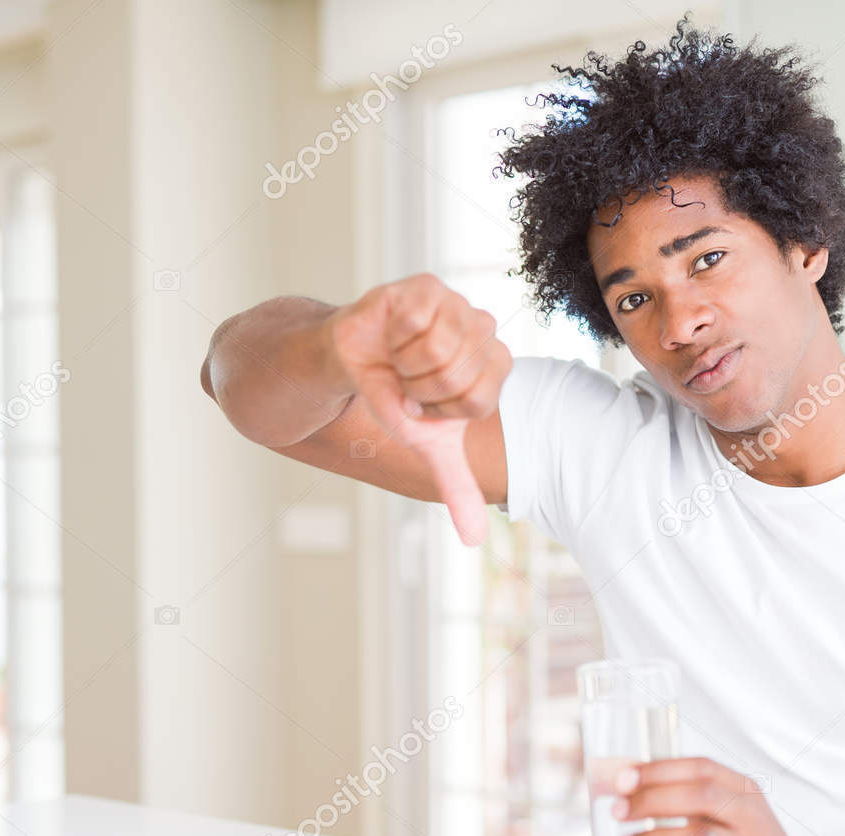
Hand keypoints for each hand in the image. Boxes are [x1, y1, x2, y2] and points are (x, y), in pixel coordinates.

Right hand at [326, 274, 511, 545]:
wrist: (349, 362)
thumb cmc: (395, 396)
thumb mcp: (428, 446)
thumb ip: (458, 486)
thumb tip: (474, 540)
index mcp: (495, 367)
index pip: (478, 400)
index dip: (440, 409)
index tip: (425, 402)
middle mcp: (484, 331)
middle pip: (457, 375)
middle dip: (419, 389)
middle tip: (407, 380)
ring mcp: (458, 304)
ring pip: (438, 349)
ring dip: (404, 364)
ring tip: (398, 357)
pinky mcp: (427, 286)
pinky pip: (417, 320)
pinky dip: (393, 336)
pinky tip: (391, 332)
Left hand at [613, 757, 825, 835]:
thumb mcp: (731, 813)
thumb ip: (691, 798)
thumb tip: (627, 784)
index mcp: (744, 791)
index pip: (702, 769)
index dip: (660, 770)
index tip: (624, 779)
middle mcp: (749, 818)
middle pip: (700, 797)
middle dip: (652, 801)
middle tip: (618, 811)